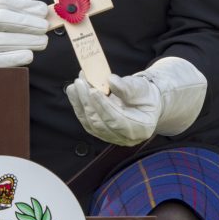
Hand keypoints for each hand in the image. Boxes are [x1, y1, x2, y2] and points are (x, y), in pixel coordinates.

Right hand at [0, 0, 48, 83]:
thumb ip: (16, 12)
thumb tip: (41, 10)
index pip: (1, 0)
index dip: (24, 4)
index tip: (41, 10)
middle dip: (26, 22)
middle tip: (44, 27)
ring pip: (0, 40)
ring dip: (26, 40)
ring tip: (42, 41)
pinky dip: (15, 57)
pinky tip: (29, 55)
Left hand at [66, 57, 207, 145]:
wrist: (144, 103)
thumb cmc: (145, 95)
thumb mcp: (142, 88)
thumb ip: (128, 87)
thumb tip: (111, 81)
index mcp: (141, 128)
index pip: (118, 121)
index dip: (104, 107)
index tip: (94, 90)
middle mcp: (125, 138)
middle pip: (100, 123)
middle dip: (88, 102)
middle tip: (81, 82)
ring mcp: (111, 137)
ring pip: (90, 123)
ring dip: (80, 103)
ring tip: (76, 84)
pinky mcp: (100, 132)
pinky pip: (85, 121)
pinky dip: (78, 105)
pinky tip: (74, 91)